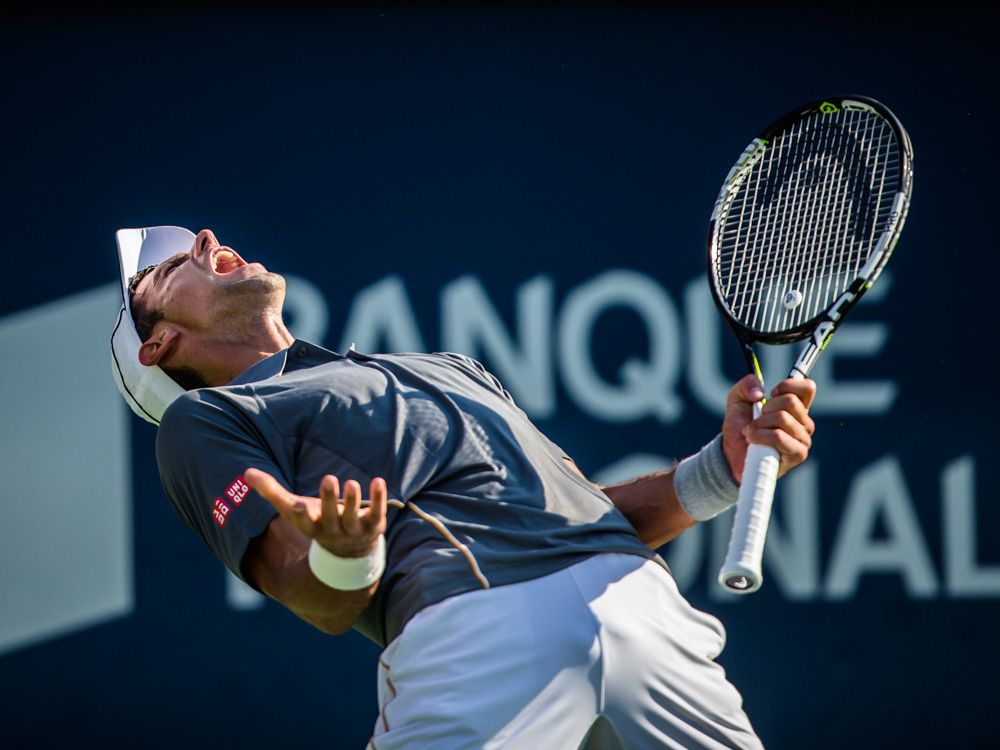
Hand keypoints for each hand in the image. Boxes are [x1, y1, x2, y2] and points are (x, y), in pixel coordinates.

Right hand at [244, 469, 387, 558]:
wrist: (349, 551)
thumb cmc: (317, 521)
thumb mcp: (294, 508)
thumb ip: (272, 491)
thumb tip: (246, 472)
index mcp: (310, 526)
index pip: (303, 522)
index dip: (300, 514)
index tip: (297, 504)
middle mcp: (332, 530)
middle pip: (330, 516)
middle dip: (329, 499)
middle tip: (328, 478)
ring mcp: (353, 529)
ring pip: (353, 516)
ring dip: (353, 500)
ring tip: (351, 483)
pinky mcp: (373, 525)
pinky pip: (377, 512)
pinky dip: (378, 498)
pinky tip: (378, 481)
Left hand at [722, 374, 816, 482]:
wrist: (732, 453)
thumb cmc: (740, 426)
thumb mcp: (737, 399)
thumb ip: (748, 385)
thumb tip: (759, 393)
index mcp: (796, 407)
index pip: (807, 388)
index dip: (787, 385)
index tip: (770, 394)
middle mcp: (804, 423)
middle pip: (790, 401)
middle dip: (765, 408)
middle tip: (757, 419)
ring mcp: (803, 439)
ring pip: (782, 418)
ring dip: (759, 424)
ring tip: (751, 432)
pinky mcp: (798, 454)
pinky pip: (778, 436)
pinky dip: (760, 436)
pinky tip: (753, 442)